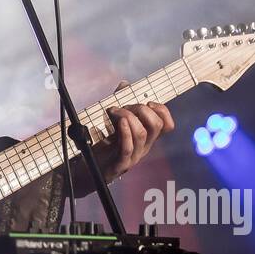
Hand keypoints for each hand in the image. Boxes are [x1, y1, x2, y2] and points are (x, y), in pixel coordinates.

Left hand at [69, 80, 173, 194]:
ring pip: (141, 134)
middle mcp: (144, 148)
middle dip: (141, 110)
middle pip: (156, 126)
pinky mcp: (120, 164)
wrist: (87, 169)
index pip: (167, 125)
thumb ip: (120, 103)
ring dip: (128, 117)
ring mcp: (133, 157)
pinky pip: (127, 147)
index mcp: (146, 138)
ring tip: (113, 111)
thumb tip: (125, 84)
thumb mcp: (113, 122)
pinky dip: (124, 132)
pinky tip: (118, 121)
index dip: (162, 111)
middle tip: (124, 106)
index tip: (148, 102)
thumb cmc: (101, 144)